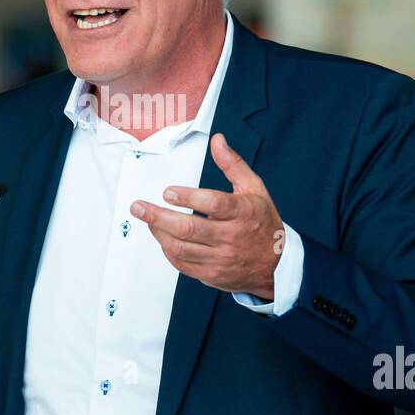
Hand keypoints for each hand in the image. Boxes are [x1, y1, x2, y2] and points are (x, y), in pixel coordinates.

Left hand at [130, 132, 284, 300]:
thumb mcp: (254, 188)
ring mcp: (220, 258)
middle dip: (158, 217)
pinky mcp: (211, 274)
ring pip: (181, 248)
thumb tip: (217, 141)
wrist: (275, 264)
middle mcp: (231, 237)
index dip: (188, 198)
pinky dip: (168, 250)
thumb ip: (232, 164)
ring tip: (148, 219)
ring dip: (159, 232)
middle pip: (189, 229)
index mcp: (242, 213)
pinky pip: (182, 264)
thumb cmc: (263, 222)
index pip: (213, 204)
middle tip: (139, 207)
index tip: (168, 192)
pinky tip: (162, 237)